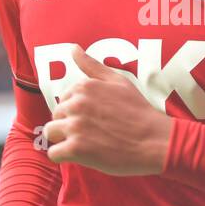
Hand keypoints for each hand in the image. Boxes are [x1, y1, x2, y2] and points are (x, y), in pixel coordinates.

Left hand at [42, 44, 173, 175]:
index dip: (77, 111)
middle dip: (69, 125)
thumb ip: (92, 65)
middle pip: (55, 116)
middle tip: (92, 133)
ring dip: (64, 140)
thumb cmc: (139, 112)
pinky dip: (64, 157)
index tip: (95, 119)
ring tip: (85, 145)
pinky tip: (81, 156)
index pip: (64, 99)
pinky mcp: (76, 149)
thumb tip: (73, 48)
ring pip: (50, 133)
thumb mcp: (118, 81)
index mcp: (84, 86)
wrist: (154, 140)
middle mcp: (76, 104)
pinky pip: (53, 154)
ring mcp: (75, 126)